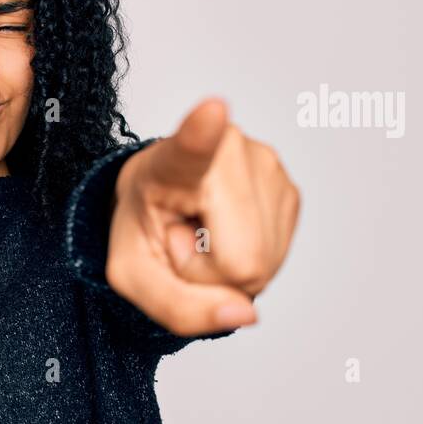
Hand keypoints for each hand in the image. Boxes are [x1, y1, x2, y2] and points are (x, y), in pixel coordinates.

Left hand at [105, 98, 299, 336]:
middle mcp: (229, 151)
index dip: (203, 135)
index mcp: (172, 162)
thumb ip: (175, 306)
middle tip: (184, 241)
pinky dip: (247, 263)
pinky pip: (277, 259)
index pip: (191, 149)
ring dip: (227, 270)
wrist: (158, 199)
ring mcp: (269, 166)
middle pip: (243, 261)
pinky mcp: (290, 189)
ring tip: (202, 233)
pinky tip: (225, 234)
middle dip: (209, 276)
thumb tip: (245, 315)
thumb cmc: (142, 227)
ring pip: (264, 264)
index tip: (214, 109)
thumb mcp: (132, 276)